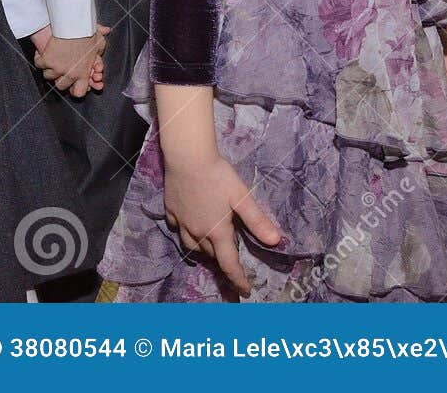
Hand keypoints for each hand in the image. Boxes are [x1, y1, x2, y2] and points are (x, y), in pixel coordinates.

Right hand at [34, 27, 110, 96]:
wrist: (73, 24)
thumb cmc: (86, 32)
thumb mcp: (99, 41)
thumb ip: (100, 48)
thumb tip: (106, 36)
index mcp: (83, 73)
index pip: (79, 93)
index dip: (74, 89)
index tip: (72, 84)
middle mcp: (70, 73)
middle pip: (61, 86)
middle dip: (60, 78)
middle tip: (61, 69)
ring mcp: (57, 68)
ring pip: (48, 76)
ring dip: (49, 69)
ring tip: (52, 59)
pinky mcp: (46, 60)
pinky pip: (39, 65)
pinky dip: (39, 59)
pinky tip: (42, 53)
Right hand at [161, 147, 282, 294]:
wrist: (187, 156)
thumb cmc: (217, 175)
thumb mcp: (242, 197)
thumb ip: (257, 220)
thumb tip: (276, 241)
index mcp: (217, 231)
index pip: (229, 263)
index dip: (238, 279)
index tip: (245, 290)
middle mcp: (197, 231)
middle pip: (210, 254)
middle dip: (221, 259)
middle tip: (230, 256)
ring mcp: (181, 221)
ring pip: (191, 245)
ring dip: (203, 249)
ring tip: (210, 244)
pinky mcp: (170, 209)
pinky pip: (176, 228)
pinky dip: (184, 232)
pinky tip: (188, 225)